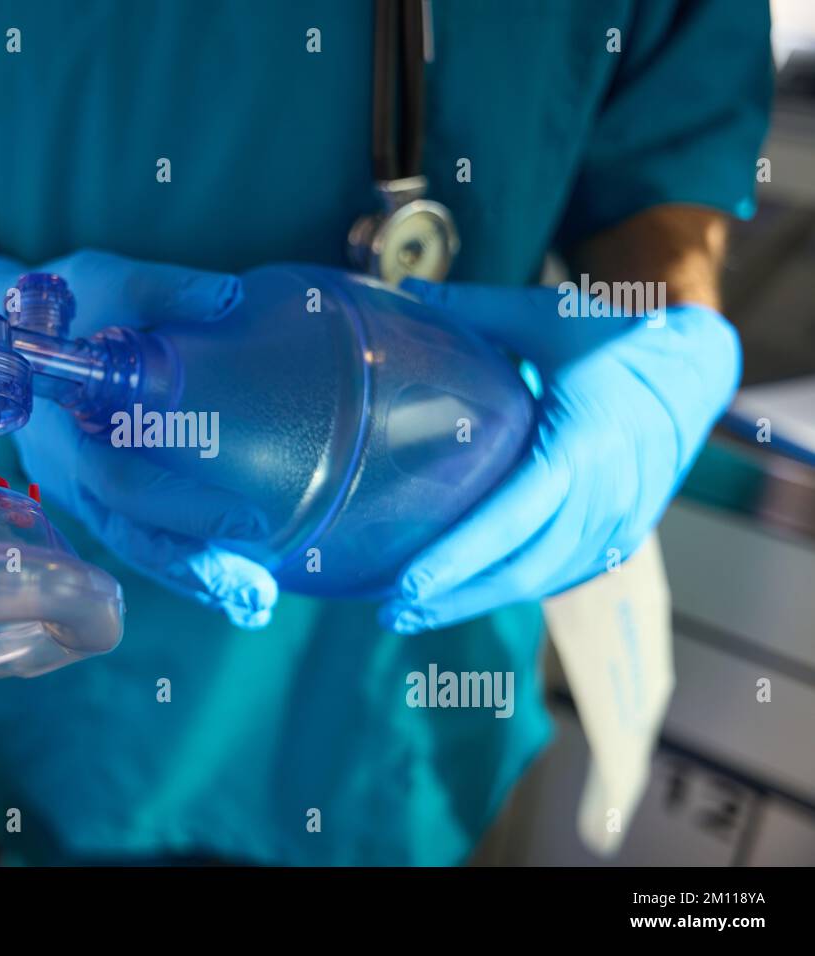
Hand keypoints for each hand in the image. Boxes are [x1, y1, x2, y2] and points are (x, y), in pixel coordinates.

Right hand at [0, 250, 276, 628]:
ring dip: (192, 578)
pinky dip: (180, 559)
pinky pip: (137, 533)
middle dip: (193, 570)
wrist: (2, 327)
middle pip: (131, 535)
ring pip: (133, 544)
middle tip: (255, 598)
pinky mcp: (97, 491)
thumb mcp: (99, 279)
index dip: (182, 505)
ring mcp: (81, 489)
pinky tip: (231, 579)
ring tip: (253, 604)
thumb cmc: (52, 304)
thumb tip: (232, 296)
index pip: (123, 482)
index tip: (248, 521)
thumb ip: (159, 287)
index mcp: (67, 428)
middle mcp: (71, 472)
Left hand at [379, 279, 740, 633]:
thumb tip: (403, 294)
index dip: (461, 558)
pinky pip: (562, 573)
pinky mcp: (620, 537)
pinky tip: (467, 595)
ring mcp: (618, 523)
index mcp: (584, 443)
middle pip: (523, 567)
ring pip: (542, 579)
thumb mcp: (546, 317)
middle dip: (456, 597)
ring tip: (415, 612)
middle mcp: (606, 494)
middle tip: (393, 613)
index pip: (515, 516)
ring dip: (479, 600)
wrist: (691, 371)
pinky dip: (514, 587)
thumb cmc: (613, 341)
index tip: (410, 587)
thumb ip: (474, 310)